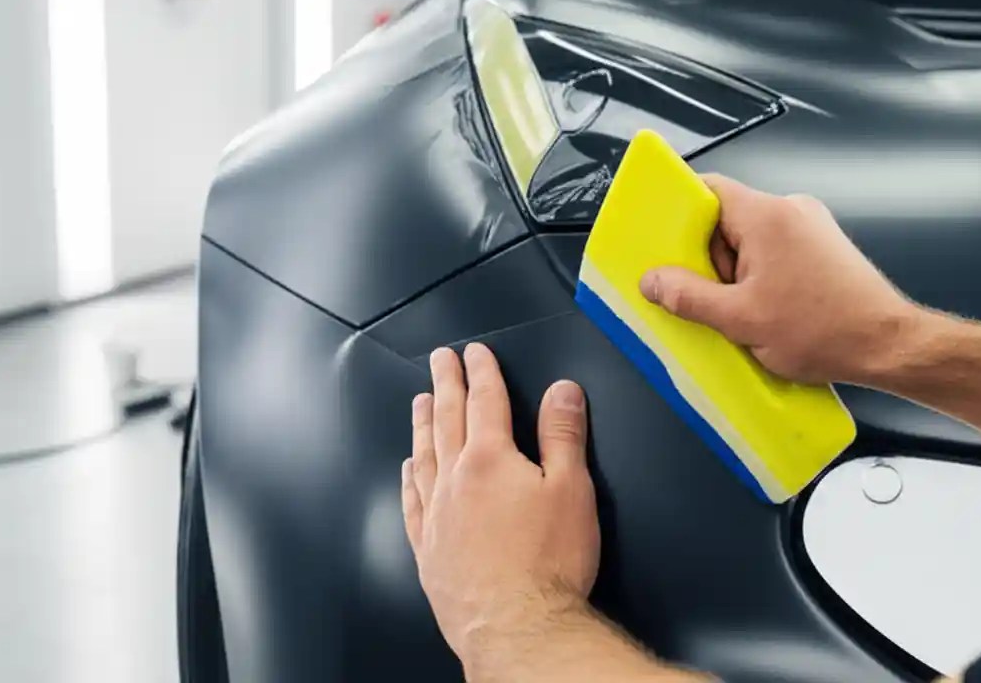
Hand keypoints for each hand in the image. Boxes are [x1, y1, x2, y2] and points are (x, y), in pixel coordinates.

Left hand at [402, 343, 598, 672]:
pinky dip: (408, 479)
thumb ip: (564, 435)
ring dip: (423, 424)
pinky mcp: (429, 552)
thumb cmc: (549, 564)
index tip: (475, 352)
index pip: (485, 402)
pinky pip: (411, 503)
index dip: (482, 373)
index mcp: (491, 461)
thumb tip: (562, 390)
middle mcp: (455, 482)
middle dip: (446, 385)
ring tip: (419, 401)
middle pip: (448, 420)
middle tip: (439, 359)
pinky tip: (408, 469)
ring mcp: (437, 517)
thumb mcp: (572, 489)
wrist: (518, 628)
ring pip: (424, 456)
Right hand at [640, 174, 931, 385]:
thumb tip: (654, 282)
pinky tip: (766, 314)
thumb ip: (688, 297)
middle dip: (710, 261)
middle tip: (710, 298)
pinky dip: (761, 280)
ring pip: (749, 241)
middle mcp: (790, 211)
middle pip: (725, 220)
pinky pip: (774, 254)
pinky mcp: (822, 248)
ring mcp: (810, 228)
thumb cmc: (827, 329)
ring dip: (737, 276)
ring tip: (747, 314)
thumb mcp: (739, 319)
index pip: (707, 188)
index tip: (664, 242)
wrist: (887, 346)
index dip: (679, 214)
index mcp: (766, 216)